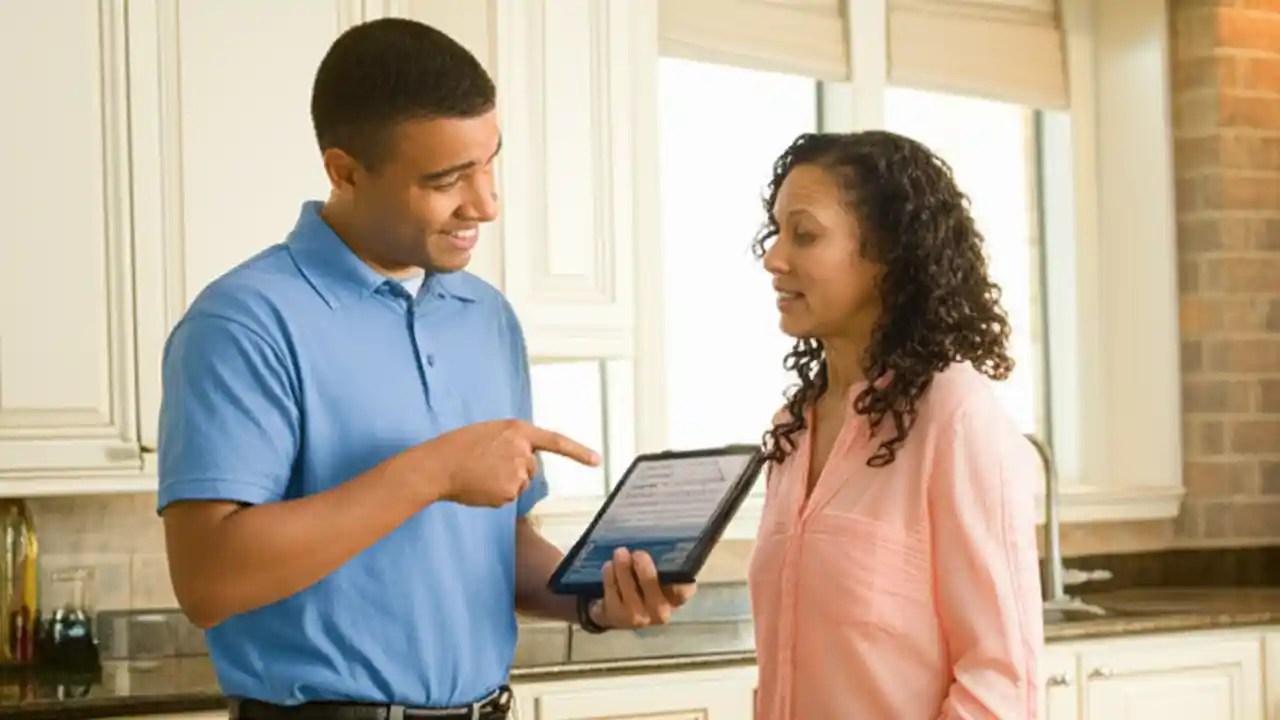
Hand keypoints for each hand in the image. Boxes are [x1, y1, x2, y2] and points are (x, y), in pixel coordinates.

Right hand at [428, 419, 599, 507]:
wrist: (438, 465)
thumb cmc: (458, 447)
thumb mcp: (489, 433)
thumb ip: (512, 443)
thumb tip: (523, 462)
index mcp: (517, 430)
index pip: (555, 441)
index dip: (577, 452)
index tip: (596, 461)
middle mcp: (522, 450)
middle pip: (532, 467)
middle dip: (516, 469)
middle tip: (487, 465)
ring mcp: (517, 473)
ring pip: (520, 483)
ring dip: (505, 482)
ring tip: (479, 474)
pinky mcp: (509, 492)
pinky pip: (509, 497)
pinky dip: (496, 494)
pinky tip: (478, 486)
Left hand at [590, 548, 695, 628]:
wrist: (616, 614)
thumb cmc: (644, 589)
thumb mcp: (657, 581)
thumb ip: (662, 567)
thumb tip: (658, 540)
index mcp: (675, 600)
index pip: (683, 590)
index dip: (681, 579)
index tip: (672, 564)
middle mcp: (660, 612)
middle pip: (652, 587)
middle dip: (645, 569)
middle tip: (637, 554)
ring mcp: (638, 617)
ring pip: (629, 588)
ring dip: (623, 567)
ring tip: (620, 553)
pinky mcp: (617, 616)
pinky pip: (613, 591)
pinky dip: (610, 576)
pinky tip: (610, 566)